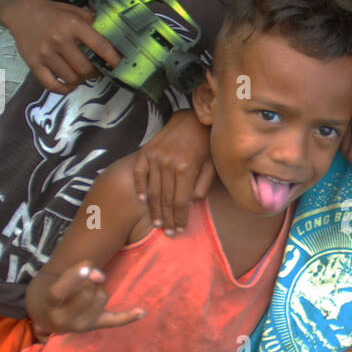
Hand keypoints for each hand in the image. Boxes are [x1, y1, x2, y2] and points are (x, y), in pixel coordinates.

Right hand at [10, 0, 121, 93]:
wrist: (20, 11)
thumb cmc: (51, 12)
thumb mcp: (73, 10)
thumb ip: (90, 21)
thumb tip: (110, 33)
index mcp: (73, 25)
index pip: (100, 46)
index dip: (113, 59)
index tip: (120, 67)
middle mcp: (60, 40)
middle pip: (85, 68)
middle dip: (93, 73)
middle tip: (94, 71)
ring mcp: (46, 53)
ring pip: (70, 78)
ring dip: (79, 80)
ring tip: (80, 76)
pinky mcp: (33, 63)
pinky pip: (51, 85)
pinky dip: (63, 89)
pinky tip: (69, 86)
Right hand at [28, 261, 144, 334]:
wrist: (49, 316)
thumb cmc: (58, 291)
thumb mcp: (59, 279)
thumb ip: (78, 272)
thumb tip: (100, 275)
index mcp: (50, 305)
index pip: (60, 292)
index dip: (74, 278)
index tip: (86, 266)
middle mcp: (64, 320)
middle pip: (86, 292)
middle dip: (88, 281)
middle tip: (82, 283)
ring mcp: (81, 326)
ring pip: (101, 297)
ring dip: (98, 288)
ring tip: (87, 293)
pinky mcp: (96, 326)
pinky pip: (114, 321)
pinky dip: (128, 316)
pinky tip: (141, 311)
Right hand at [133, 111, 214, 233]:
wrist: (193, 119)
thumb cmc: (206, 144)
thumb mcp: (212, 165)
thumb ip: (202, 187)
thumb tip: (189, 205)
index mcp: (187, 168)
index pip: (181, 202)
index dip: (179, 218)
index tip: (178, 230)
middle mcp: (169, 163)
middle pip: (166, 199)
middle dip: (167, 219)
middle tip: (167, 232)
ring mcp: (155, 157)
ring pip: (153, 190)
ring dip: (153, 209)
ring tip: (156, 223)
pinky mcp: (146, 151)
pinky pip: (139, 173)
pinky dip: (139, 187)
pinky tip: (142, 200)